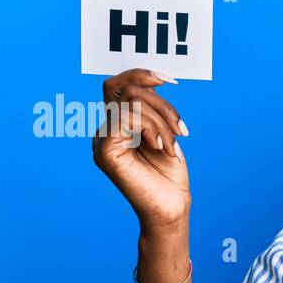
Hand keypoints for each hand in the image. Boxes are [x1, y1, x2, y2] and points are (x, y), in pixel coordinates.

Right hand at [92, 68, 191, 233]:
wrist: (170, 208)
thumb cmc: (169, 175)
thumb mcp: (164, 133)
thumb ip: (152, 109)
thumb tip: (154, 80)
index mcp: (117, 124)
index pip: (119, 85)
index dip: (141, 74)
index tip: (169, 80)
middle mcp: (105, 130)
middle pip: (125, 88)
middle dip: (160, 102)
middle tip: (181, 128)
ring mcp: (102, 140)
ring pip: (131, 103)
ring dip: (162, 121)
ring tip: (172, 146)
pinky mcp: (105, 151)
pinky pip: (127, 119)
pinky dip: (152, 128)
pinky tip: (161, 148)